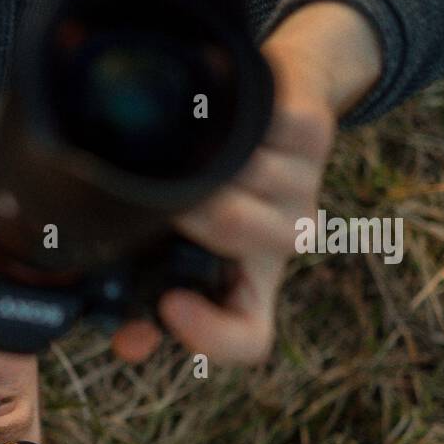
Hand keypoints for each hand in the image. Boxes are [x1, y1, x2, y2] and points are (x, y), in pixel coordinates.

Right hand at [111, 1, 382, 364]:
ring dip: (209, 154)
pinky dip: (236, 115)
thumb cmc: (182, 179)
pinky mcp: (314, 134)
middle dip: (191, 205)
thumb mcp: (155, 239)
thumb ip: (134, 293)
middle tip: (158, 185)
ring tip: (184, 140)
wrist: (236, 102)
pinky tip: (214, 113)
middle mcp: (280, 239)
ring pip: (254, 173)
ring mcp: (302, 187)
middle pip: (237, 229)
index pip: (247, 337)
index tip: (169, 305)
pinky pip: (275, 126)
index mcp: (244, 278)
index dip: (212, 334)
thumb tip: (129, 341)